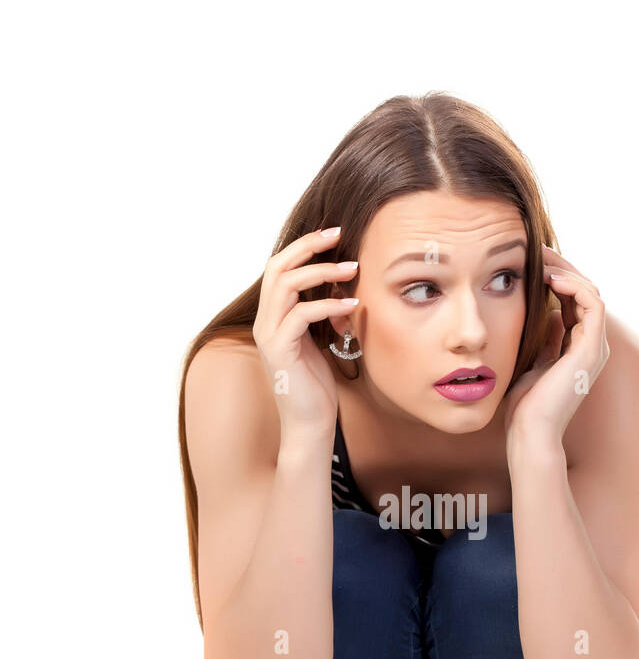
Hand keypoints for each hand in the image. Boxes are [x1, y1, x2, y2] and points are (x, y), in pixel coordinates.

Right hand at [253, 226, 357, 439]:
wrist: (309, 425)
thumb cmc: (317, 386)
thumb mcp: (320, 341)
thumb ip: (322, 313)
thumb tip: (342, 287)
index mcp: (273, 316)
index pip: (281, 268)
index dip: (304, 247)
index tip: (334, 234)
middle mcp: (265, 321)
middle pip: (278, 267)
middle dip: (308, 246)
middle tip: (339, 234)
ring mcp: (269, 335)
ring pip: (286, 285)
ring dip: (322, 271)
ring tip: (353, 268)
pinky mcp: (280, 350)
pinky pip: (301, 315)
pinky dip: (328, 305)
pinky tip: (353, 305)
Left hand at [502, 243, 608, 448]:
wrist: (530, 433)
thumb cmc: (524, 406)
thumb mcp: (532, 361)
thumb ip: (544, 339)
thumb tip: (546, 314)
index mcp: (577, 348)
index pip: (572, 301)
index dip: (554, 277)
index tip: (530, 260)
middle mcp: (590, 345)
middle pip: (583, 292)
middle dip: (561, 267)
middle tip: (536, 249)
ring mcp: (594, 347)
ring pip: (591, 292)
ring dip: (567, 271)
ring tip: (542, 259)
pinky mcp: (591, 349)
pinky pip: (593, 304)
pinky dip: (574, 286)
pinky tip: (550, 279)